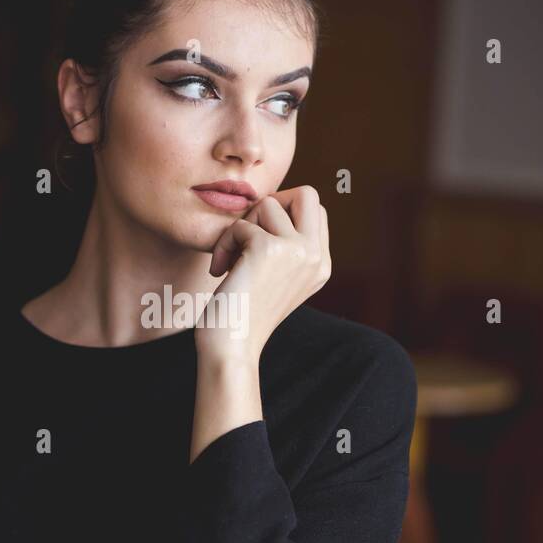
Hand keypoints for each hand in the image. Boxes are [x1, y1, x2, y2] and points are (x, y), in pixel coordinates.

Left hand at [196, 185, 330, 362]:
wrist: (232, 349)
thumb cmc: (244, 314)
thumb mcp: (276, 279)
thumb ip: (286, 247)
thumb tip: (272, 204)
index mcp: (322, 264)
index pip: (314, 210)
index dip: (282, 213)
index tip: (258, 240)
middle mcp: (316, 256)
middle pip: (307, 193)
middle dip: (271, 204)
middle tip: (250, 233)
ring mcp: (298, 251)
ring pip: (268, 203)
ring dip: (241, 226)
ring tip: (231, 257)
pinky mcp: (270, 249)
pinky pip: (241, 224)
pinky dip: (224, 243)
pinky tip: (220, 270)